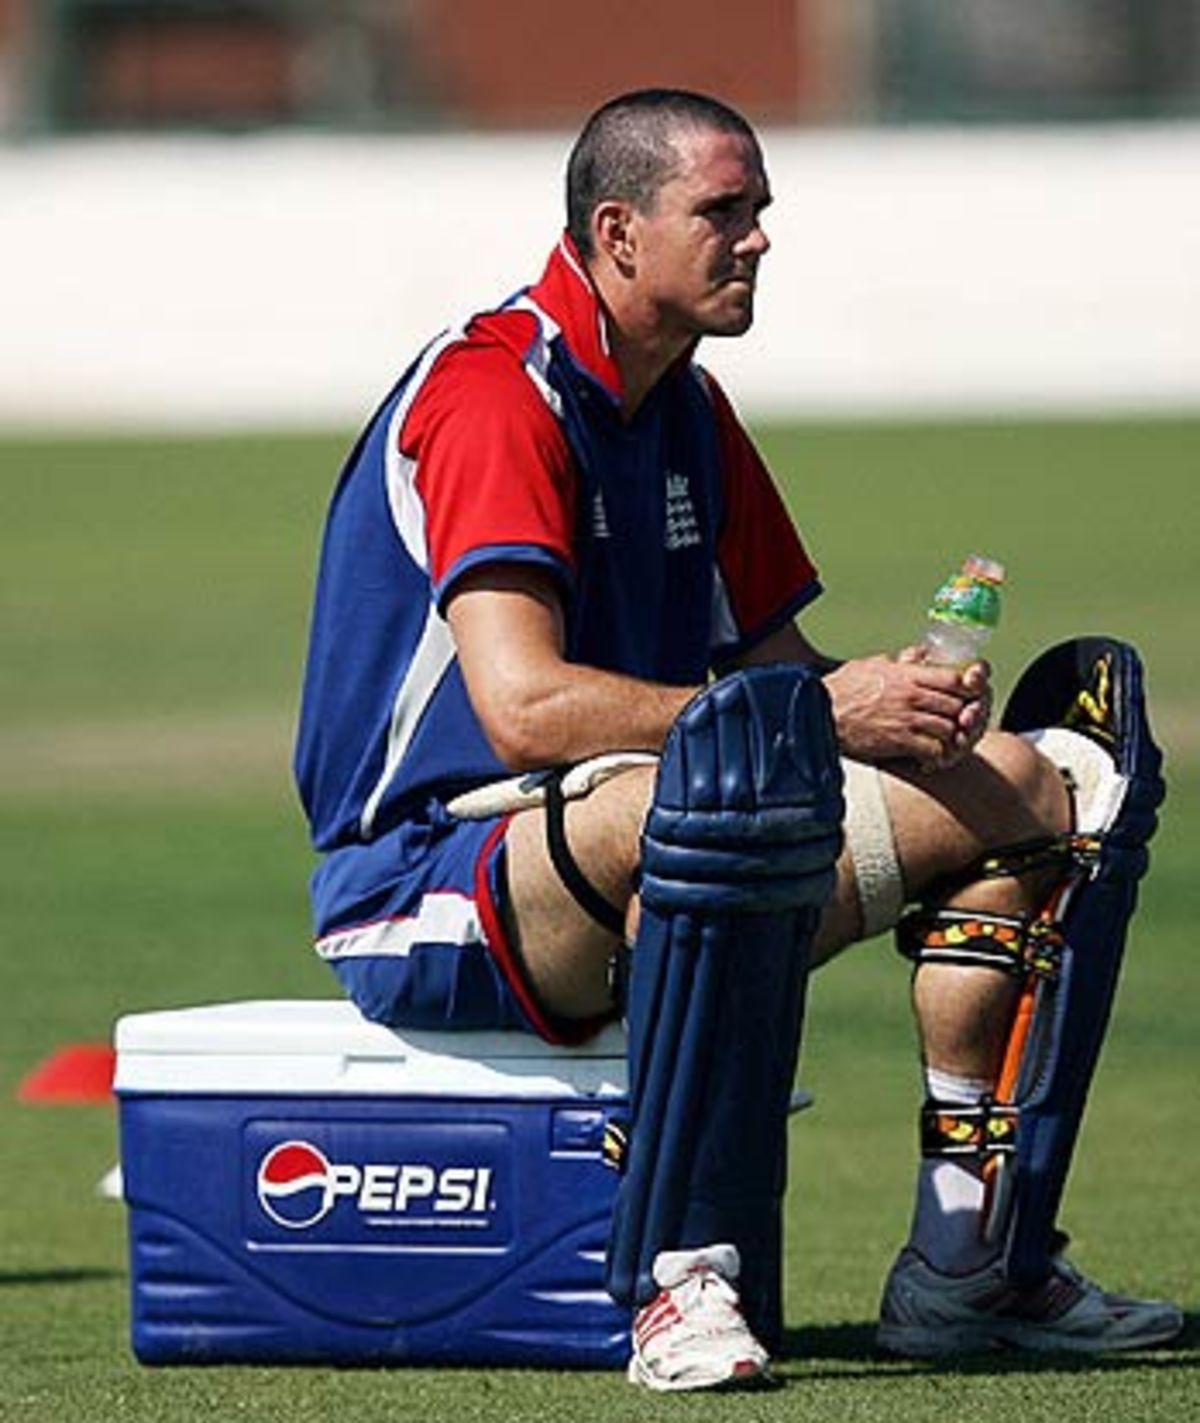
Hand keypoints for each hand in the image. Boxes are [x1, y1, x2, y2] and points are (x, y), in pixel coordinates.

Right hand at [825, 648, 991, 770]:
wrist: (820, 713)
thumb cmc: (842, 690)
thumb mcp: (871, 665)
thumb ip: (898, 661)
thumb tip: (917, 654)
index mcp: (907, 675)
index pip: (954, 679)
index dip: (965, 690)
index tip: (964, 697)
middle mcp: (911, 696)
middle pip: (957, 706)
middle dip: (960, 716)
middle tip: (956, 724)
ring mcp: (907, 719)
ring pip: (949, 729)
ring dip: (948, 737)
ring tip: (943, 742)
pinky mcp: (899, 741)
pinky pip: (933, 750)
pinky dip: (936, 756)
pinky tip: (929, 758)